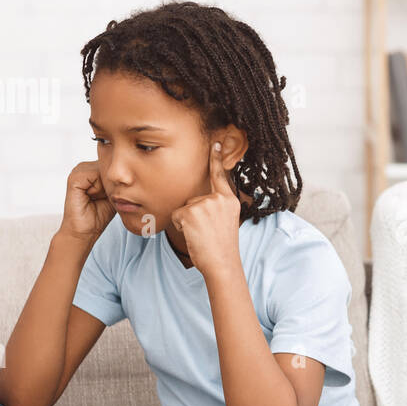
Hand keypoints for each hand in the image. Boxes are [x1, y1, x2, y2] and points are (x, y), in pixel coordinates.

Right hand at [60, 161, 114, 242]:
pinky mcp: (74, 178)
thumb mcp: (115, 194)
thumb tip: (134, 171)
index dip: (121, 179)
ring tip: (98, 199)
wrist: (84, 232)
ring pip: (104, 170)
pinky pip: (95, 175)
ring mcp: (78, 171)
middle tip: (106, 198)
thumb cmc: (99, 215)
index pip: (115, 164)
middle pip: (110, 165)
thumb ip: (120, 181)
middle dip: (114, 183)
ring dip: (106, 187)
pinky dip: (98, 189)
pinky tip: (92, 198)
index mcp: (95, 169)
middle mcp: (86, 167)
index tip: (115, 195)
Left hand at [171, 141, 243, 277]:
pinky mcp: (190, 212)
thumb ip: (216, 207)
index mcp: (229, 200)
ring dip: (187, 222)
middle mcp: (219, 199)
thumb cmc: (221, 248)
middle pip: (194, 200)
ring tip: (202, 235)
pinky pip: (176, 215)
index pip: (220, 176)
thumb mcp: (226, 222)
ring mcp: (204, 204)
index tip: (216, 142)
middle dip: (194, 216)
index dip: (217, 159)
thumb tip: (197, 202)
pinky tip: (193, 235)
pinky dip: (180, 226)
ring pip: (184, 208)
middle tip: (207, 233)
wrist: (222, 263)